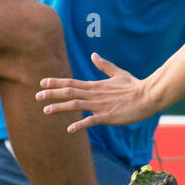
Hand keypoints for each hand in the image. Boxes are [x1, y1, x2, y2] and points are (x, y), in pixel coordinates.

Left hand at [38, 53, 155, 131]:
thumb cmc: (134, 85)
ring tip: (45, 110)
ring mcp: (100, 105)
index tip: (42, 82)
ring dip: (60, 107)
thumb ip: (104, 66)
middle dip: (52, 94)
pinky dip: (80, 125)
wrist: (147, 96)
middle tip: (37, 96)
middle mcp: (95, 94)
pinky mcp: (108, 116)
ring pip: (76, 105)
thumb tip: (94, 55)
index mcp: (96, 85)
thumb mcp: (118, 73)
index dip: (56, 82)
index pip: (72, 82)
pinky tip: (70, 129)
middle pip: (70, 92)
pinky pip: (91, 121)